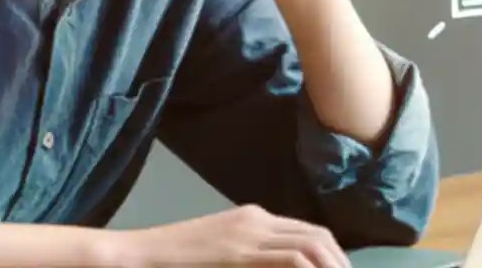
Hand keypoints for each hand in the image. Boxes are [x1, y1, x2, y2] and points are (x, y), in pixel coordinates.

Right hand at [113, 204, 351, 267]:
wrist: (140, 254)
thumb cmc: (176, 259)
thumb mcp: (219, 254)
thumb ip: (250, 258)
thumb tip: (280, 264)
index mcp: (253, 217)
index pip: (309, 231)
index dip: (333, 255)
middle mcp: (256, 219)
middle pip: (318, 236)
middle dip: (340, 263)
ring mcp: (248, 233)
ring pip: (311, 245)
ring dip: (332, 266)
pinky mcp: (238, 252)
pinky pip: (290, 259)